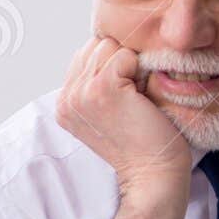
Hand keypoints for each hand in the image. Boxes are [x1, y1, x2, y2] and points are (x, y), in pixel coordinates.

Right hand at [56, 35, 191, 218]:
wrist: (153, 172)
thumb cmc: (142, 142)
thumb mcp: (108, 111)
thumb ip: (95, 83)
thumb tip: (107, 47)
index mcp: (65, 103)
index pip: (85, 54)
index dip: (112, 66)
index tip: (125, 97)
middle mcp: (67, 97)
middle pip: (95, 45)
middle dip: (120, 63)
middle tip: (132, 98)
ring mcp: (81, 92)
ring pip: (108, 46)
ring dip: (130, 66)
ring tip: (136, 98)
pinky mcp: (102, 88)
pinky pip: (124, 55)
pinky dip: (139, 70)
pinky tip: (140, 97)